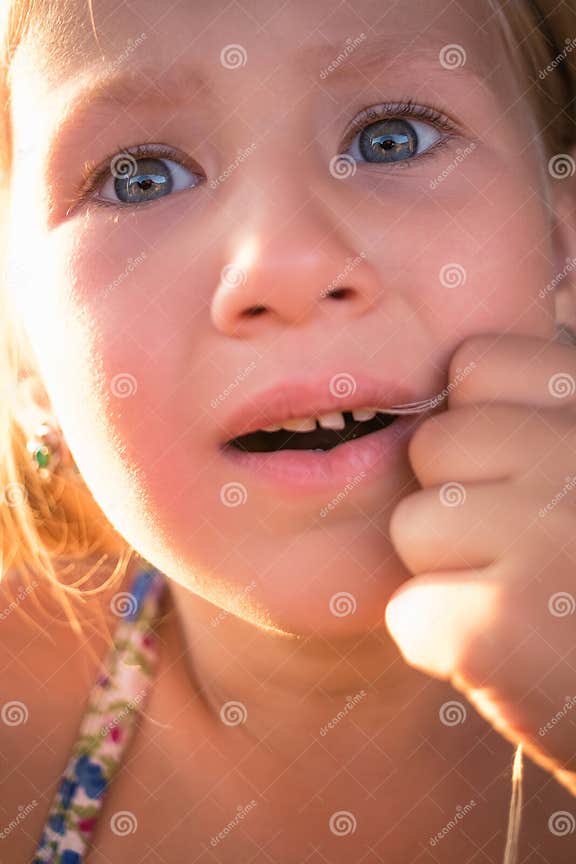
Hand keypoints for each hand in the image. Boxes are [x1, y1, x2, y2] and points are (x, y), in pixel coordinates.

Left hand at [385, 332, 575, 795]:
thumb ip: (546, 412)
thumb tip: (462, 373)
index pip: (476, 363)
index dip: (485, 426)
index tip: (530, 478)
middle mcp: (575, 457)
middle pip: (432, 445)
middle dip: (464, 501)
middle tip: (539, 556)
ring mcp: (541, 537)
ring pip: (412, 524)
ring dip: (455, 572)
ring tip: (534, 604)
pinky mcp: (498, 628)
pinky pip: (409, 611)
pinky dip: (448, 642)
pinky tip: (516, 656)